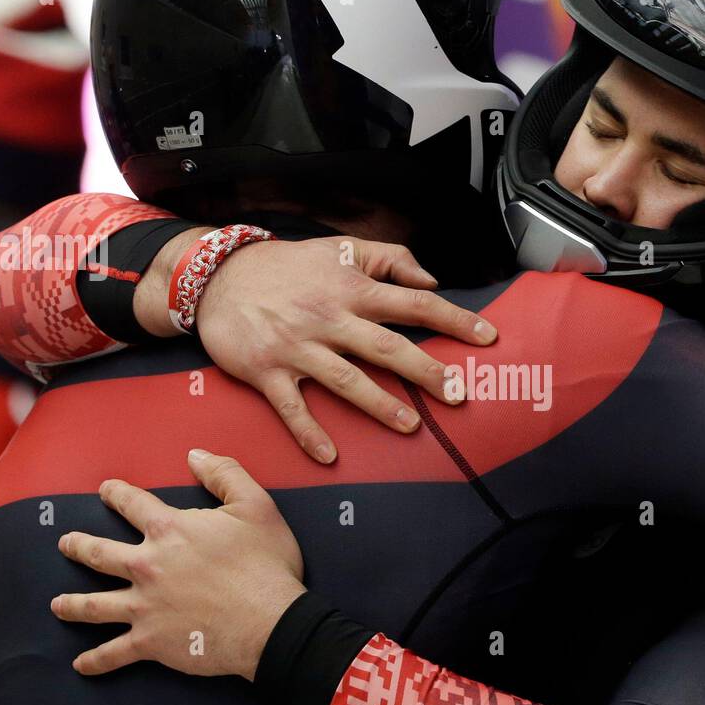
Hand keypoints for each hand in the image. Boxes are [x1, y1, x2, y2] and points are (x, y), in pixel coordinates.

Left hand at [51, 450, 305, 680]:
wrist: (270, 622)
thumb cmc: (266, 565)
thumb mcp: (256, 506)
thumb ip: (225, 474)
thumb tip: (196, 455)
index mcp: (170, 531)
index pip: (133, 504)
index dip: (116, 494)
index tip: (105, 490)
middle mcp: (147, 566)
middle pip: (99, 554)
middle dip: (78, 546)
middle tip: (66, 544)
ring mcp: (144, 606)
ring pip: (95, 605)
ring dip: (72, 604)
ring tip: (57, 604)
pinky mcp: (150, 641)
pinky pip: (114, 653)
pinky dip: (95, 661)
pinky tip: (82, 664)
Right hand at [186, 234, 496, 462]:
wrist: (217, 276)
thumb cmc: (285, 266)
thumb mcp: (339, 249)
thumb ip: (390, 259)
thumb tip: (430, 279)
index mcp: (351, 290)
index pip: (412, 304)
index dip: (452, 319)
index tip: (487, 337)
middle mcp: (329, 319)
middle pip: (387, 347)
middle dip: (426, 371)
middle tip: (459, 394)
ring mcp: (298, 347)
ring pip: (346, 379)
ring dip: (379, 405)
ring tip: (410, 425)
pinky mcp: (267, 371)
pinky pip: (293, 407)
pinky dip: (310, 432)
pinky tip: (329, 455)